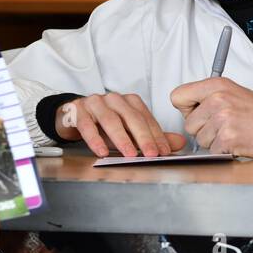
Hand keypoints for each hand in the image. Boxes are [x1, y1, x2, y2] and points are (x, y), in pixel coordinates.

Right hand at [55, 93, 187, 157]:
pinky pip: (87, 125)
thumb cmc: (104, 124)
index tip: (164, 152)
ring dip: (121, 138)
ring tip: (129, 154)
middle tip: (151, 154)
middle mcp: (113, 99)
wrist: (73, 116)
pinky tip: (101, 151)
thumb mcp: (128, 131)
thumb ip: (152, 136)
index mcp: (129, 101)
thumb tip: (180, 143)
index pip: (146, 118)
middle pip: (131, 117)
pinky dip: (95, 139)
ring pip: (110, 119)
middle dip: (143, 137)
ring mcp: (95, 103)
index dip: (156, 135)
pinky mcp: (78, 110)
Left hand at [170, 78, 252, 158]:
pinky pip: (212, 150)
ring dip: (213, 141)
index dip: (185, 109)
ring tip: (231, 132)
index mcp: (216, 85)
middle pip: (188, 123)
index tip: (197, 113)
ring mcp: (222, 118)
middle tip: (221, 126)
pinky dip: (223, 151)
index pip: (177, 96)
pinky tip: (236, 142)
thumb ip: (207, 96)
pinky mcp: (228, 137)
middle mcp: (217, 99)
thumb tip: (185, 106)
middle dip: (202, 129)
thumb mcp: (231, 91)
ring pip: (199, 139)